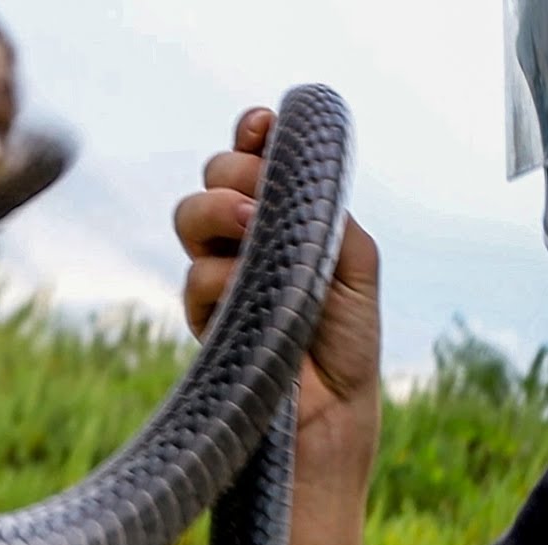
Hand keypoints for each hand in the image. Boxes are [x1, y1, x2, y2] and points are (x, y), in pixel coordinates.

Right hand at [174, 106, 381, 494]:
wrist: (333, 415)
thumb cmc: (348, 344)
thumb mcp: (356, 266)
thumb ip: (331, 216)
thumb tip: (296, 177)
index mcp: (287, 221)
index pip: (256, 162)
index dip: (252, 136)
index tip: (263, 125)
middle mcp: (248, 242)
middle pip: (215, 176)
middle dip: (232, 168)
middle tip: (260, 192)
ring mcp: (223, 278)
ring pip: (190, 214)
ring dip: (215, 207)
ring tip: (249, 221)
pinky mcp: (206, 318)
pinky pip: (195, 275)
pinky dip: (217, 272)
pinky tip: (242, 285)